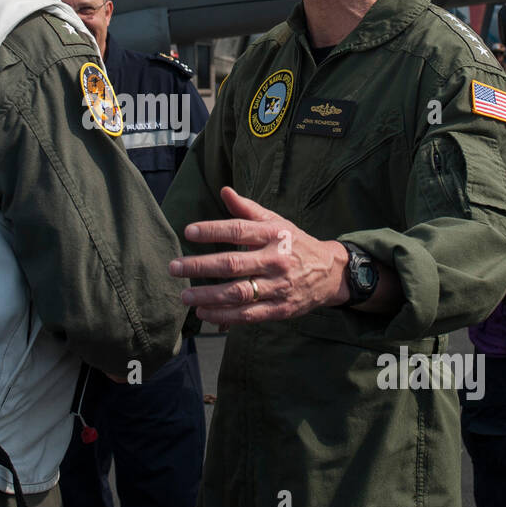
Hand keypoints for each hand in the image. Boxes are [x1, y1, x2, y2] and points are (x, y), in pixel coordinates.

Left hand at [168, 187, 348, 324]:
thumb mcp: (277, 222)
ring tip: (185, 296)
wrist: (331, 273)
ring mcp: (279, 287)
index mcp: (274, 234)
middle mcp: (276, 260)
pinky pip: (248, 314)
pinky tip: (204, 312)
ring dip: (208, 295)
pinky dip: (224, 315)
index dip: (212, 230)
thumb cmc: (296, 243)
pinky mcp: (280, 309)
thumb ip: (248, 209)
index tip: (188, 232)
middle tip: (174, 267)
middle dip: (200, 266)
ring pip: (238, 292)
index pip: (239, 230)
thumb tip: (224, 190)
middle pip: (233, 264)